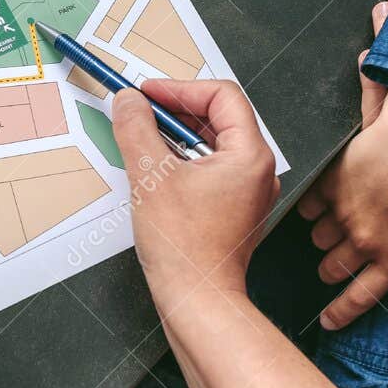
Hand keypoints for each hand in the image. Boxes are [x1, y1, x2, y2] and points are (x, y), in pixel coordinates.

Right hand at [110, 79, 280, 308]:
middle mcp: (258, 170)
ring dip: (178, 137)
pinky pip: (212, 169)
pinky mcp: (235, 208)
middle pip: (219, 118)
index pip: (221, 96)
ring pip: (213, 144)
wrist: (198, 298)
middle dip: (176, 111)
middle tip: (141, 112)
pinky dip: (184, 161)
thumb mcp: (150, 176)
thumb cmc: (183, 245)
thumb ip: (136, 128)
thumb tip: (128, 101)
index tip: (147, 94)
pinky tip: (158, 172)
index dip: (180, 88)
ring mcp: (250, 191)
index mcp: (250, 154)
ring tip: (145, 142)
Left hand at [295, 0, 387, 328]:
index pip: (307, 201)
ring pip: (335, 262)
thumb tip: (381, 8)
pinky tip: (330, 321)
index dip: (307, 207)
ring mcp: (366, 236)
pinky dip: (344, 308)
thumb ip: (374, 65)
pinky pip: (362, 292)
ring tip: (324, 276)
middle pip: (318, 234)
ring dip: (330, 268)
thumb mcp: (386, 84)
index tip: (304, 213)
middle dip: (319, 240)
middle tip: (315, 246)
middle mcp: (343, 206)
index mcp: (334, 172)